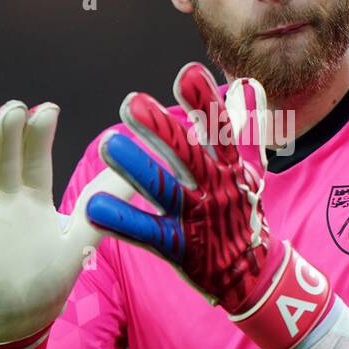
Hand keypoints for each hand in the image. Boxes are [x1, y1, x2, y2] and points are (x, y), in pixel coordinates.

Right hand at [0, 100, 133, 346]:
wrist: (24, 325)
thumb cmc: (50, 278)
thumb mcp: (83, 234)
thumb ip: (106, 197)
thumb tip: (137, 160)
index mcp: (32, 197)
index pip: (33, 156)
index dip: (38, 133)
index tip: (47, 109)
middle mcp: (3, 200)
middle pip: (3, 157)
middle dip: (8, 132)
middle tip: (15, 107)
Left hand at [86, 63, 337, 348]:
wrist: (254, 274)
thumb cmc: (242, 210)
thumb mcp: (247, 168)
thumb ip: (244, 126)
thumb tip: (249, 83)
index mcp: (229, 167)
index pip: (219, 130)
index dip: (204, 102)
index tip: (186, 73)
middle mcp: (215, 189)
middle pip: (188, 155)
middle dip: (161, 129)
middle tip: (131, 102)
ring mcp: (197, 219)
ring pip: (165, 191)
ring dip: (137, 168)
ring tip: (108, 144)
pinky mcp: (182, 249)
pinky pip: (149, 233)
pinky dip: (123, 220)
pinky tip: (94, 207)